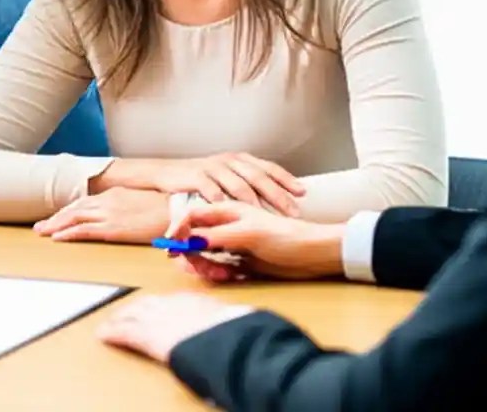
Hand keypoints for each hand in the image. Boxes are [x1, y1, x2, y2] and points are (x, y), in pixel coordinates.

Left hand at [32, 188, 169, 242]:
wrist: (176, 210)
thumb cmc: (165, 208)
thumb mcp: (141, 201)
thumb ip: (127, 206)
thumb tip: (123, 215)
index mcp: (114, 194)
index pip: (85, 202)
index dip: (69, 211)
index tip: (58, 218)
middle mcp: (107, 201)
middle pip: (74, 209)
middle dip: (56, 218)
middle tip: (41, 226)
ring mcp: (109, 214)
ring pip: (74, 218)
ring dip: (56, 225)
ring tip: (42, 232)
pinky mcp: (112, 228)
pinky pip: (84, 231)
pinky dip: (68, 234)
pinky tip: (57, 238)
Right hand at [93, 154, 305, 215]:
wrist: (165, 174)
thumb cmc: (199, 180)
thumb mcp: (225, 178)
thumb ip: (246, 184)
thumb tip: (276, 200)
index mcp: (239, 160)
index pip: (268, 168)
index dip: (286, 180)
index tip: (303, 193)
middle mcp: (228, 160)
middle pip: (257, 177)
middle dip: (276, 195)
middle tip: (292, 210)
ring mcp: (211, 167)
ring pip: (237, 183)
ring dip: (253, 200)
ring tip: (264, 214)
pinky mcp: (194, 176)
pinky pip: (210, 187)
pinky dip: (219, 198)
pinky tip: (228, 210)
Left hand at [97, 293, 253, 362]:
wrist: (229, 338)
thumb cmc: (239, 332)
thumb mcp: (237, 321)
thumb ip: (231, 321)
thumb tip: (244, 325)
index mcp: (196, 299)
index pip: (173, 299)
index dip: (162, 304)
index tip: (157, 307)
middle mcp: (173, 304)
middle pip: (148, 303)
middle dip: (136, 308)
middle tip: (126, 312)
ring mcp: (159, 317)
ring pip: (132, 315)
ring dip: (121, 319)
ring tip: (111, 322)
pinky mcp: (147, 335)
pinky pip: (123, 332)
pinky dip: (112, 333)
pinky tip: (103, 335)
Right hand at [168, 202, 344, 280]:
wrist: (314, 254)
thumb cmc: (287, 237)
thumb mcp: (249, 235)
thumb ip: (217, 236)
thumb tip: (189, 241)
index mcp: (227, 210)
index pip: (191, 216)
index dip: (178, 229)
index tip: (172, 247)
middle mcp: (226, 225)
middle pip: (193, 238)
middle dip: (193, 255)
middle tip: (201, 269)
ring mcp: (232, 242)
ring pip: (204, 255)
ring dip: (207, 266)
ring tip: (224, 274)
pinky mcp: (239, 259)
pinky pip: (217, 266)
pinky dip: (218, 273)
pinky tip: (230, 276)